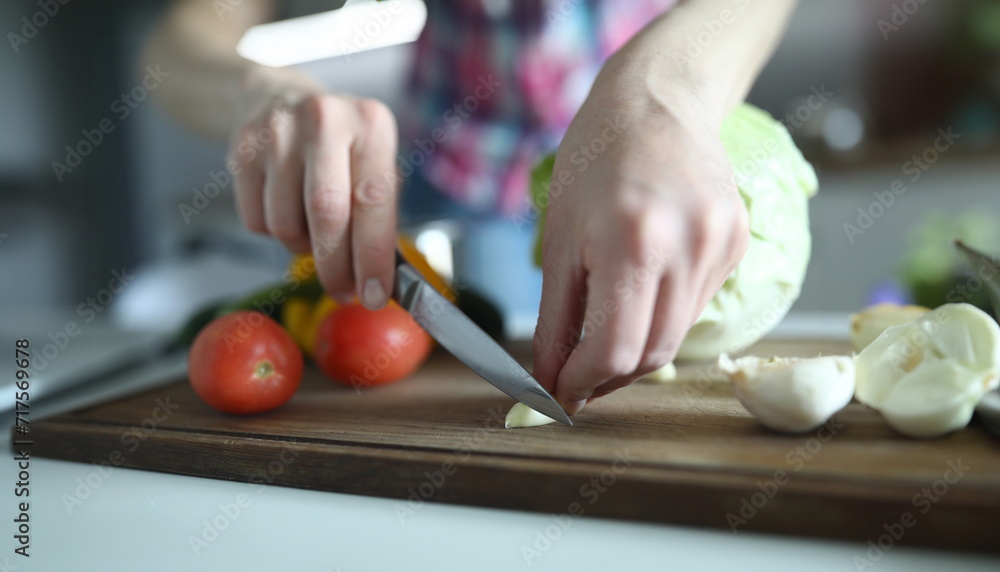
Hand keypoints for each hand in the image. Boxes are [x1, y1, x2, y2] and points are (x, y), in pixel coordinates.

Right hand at [230, 86, 399, 309]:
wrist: (274, 97)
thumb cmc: (337, 144)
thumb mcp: (371, 162)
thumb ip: (379, 215)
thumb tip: (380, 280)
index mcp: (371, 124)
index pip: (374, 201)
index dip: (373, 256)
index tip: (375, 294)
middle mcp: (326, 120)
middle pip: (328, 215)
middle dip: (336, 267)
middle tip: (342, 290)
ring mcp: (279, 133)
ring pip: (286, 225)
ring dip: (301, 246)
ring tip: (311, 226)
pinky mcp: (241, 150)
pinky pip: (256, 222)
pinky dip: (273, 232)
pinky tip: (283, 206)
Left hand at [532, 79, 749, 414]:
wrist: (656, 102)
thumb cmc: (595, 160)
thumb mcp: (560, 238)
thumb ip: (556, 318)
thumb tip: (549, 380)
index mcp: (632, 241)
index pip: (614, 349)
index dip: (582, 382)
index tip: (559, 392)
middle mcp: (687, 246)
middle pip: (651, 352)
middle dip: (608, 377)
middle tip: (576, 378)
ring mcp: (721, 244)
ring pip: (676, 335)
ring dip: (635, 352)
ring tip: (602, 341)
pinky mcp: (737, 243)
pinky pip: (695, 306)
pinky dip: (661, 317)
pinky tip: (641, 293)